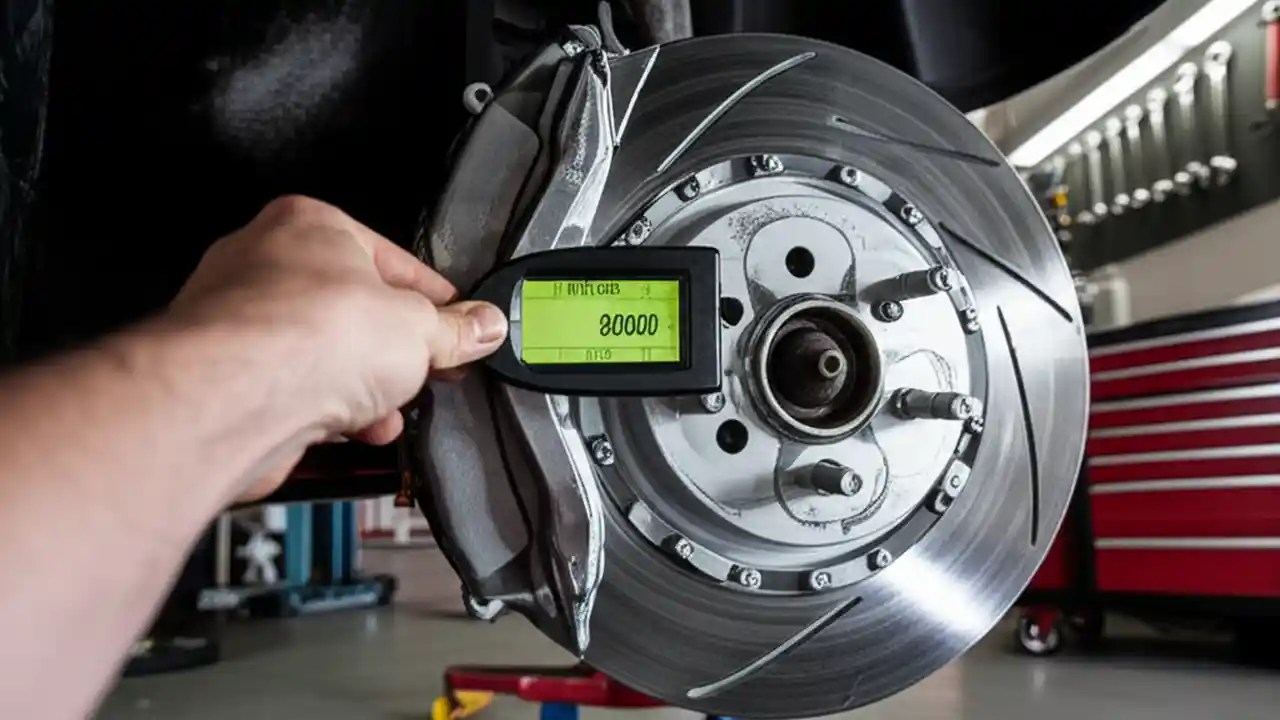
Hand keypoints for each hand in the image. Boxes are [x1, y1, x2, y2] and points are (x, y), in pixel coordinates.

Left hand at [170, 195, 506, 497]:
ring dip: (362, 388)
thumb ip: (455, 330)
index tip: (457, 326)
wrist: (236, 398)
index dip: (432, 300)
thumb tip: (482, 325)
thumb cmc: (311, 334)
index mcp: (310, 225)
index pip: (389, 259)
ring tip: (392, 408)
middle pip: (351, 309)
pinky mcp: (224, 379)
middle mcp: (263, 263)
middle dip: (392, 351)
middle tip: (427, 371)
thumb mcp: (419, 329)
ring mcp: (236, 322)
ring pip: (319, 356)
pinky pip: (289, 391)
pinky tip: (355, 428)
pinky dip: (325, 410)